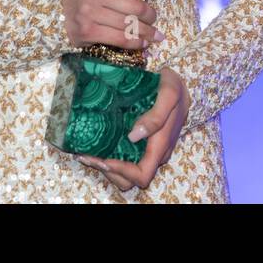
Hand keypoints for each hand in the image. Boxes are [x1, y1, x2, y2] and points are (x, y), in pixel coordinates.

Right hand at [61, 0, 162, 50]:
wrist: (50, 14)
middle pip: (133, 4)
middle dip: (150, 15)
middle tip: (154, 19)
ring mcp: (89, 12)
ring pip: (129, 24)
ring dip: (147, 32)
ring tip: (155, 35)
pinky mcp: (88, 32)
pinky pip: (120, 38)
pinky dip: (135, 42)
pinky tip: (142, 43)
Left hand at [77, 68, 189, 191]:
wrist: (176, 83)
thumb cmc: (172, 86)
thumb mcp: (169, 93)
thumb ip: (157, 115)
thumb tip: (134, 136)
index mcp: (161, 145)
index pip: (142, 174)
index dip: (122, 172)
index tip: (103, 159)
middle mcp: (154, 153)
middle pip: (130, 179)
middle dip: (107, 171)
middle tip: (87, 156)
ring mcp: (147, 149)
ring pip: (125, 172)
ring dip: (105, 167)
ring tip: (86, 153)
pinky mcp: (140, 143)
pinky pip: (123, 158)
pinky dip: (107, 157)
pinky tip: (93, 146)